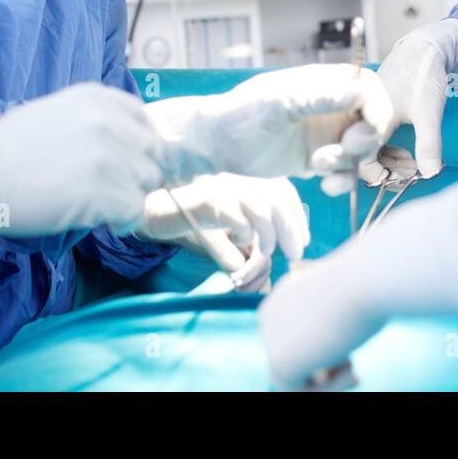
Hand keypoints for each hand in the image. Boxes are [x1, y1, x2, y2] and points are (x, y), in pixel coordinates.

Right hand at [0, 83, 162, 257]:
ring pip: (148, 182)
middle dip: (137, 172)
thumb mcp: (54, 113)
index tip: (127, 161)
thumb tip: (118, 143)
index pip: (143, 118)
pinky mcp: (109, 191)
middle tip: (113, 189)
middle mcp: (112, 121)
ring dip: (130, 196)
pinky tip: (105, 221)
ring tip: (103, 205)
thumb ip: (92, 122)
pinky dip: (125, 221)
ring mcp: (113, 156)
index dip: (138, 144)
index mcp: (98, 98)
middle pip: (153, 151)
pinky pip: (137, 210)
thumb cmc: (5, 150)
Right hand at [137, 174, 309, 290]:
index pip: (282, 189)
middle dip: (289, 229)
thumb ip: (247, 252)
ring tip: (264, 257)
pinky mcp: (205, 200)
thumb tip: (267, 278)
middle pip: (276, 198)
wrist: (156, 216)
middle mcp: (236, 180)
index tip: (302, 242)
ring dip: (268, 238)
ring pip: (261, 209)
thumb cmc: (194, 227)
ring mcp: (220, 187)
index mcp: (245, 183)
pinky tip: (239, 244)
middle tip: (291, 255)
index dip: (297, 216)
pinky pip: (236, 217)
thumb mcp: (226, 240)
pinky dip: (244, 235)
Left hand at [145, 64, 393, 183]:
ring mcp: (327, 135)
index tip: (370, 128)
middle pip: (373, 124)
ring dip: (348, 164)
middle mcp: (332, 108)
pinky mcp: (319, 159)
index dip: (378, 109)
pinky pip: (346, 172)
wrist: (219, 145)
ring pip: (362, 152)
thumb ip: (321, 97)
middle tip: (340, 150)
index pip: (370, 89)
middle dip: (363, 142)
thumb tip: (361, 90)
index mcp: (326, 84)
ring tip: (317, 165)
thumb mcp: (282, 101)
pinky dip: (342, 181)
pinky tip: (324, 185)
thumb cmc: (244, 113)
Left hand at [258, 183, 457, 389]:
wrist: (370, 277)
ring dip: (327, 383)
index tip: (351, 353)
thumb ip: (344, 314)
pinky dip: (328, 391)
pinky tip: (353, 370)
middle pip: (295, 358)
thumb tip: (351, 334)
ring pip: (296, 378)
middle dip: (323, 369)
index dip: (324, 352)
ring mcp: (271, 337)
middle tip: (353, 367)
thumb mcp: (357, 297)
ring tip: (353, 369)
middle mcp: (272, 312)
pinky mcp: (279, 361)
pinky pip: (298, 392)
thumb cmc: (376, 280)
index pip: (297, 336)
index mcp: (288, 293)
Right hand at [355, 20, 457, 190]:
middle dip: (387, 168)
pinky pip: (375, 135)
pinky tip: (407, 151)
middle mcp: (360, 116)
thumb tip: (429, 175)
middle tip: (411, 173)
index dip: (380, 175)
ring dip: (389, 158)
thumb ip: (428, 145)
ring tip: (412, 163)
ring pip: (371, 145)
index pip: (361, 159)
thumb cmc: (423, 76)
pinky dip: (389, 146)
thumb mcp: (429, 114)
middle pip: (364, 154)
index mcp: (368, 118)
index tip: (401, 180)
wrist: (425, 48)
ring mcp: (366, 112)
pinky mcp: (374, 110)